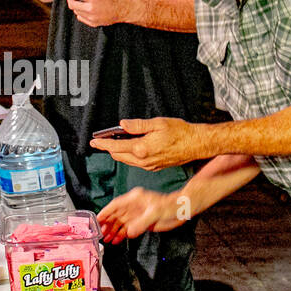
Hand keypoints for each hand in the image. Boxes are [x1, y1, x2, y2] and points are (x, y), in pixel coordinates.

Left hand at [67, 0, 124, 26]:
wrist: (121, 10)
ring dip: (76, 6)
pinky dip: (81, 13)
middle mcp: (90, 8)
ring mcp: (90, 17)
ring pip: (76, 11)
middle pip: (72, 4)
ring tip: (80, 3)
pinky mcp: (92, 23)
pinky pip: (81, 17)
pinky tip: (85, 9)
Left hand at [89, 117, 206, 170]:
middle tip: (101, 141)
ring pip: (126, 160)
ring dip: (119, 153)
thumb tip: (122, 124)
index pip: (116, 147)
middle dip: (108, 149)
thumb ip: (137, 125)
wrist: (196, 144)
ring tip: (114, 143)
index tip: (94, 142)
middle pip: (118, 156)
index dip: (103, 144)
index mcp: (142, 149)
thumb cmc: (180, 133)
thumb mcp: (157, 123)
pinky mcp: (154, 167)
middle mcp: (144, 160)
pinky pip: (136, 163)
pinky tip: (130, 148)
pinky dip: (129, 156)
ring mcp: (149, 166)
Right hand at [97, 188, 184, 243]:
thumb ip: (142, 222)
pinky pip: (128, 229)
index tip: (97, 219)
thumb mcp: (156, 212)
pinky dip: (121, 235)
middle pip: (116, 215)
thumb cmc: (171, 206)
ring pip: (120, 223)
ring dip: (113, 231)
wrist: (182, 210)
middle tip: (100, 234)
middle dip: (107, 224)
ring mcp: (137, 215)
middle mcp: (133, 207)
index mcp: (134, 199)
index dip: (106, 212)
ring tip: (106, 240)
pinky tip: (116, 240)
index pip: (115, 205)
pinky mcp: (141, 223)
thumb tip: (129, 231)